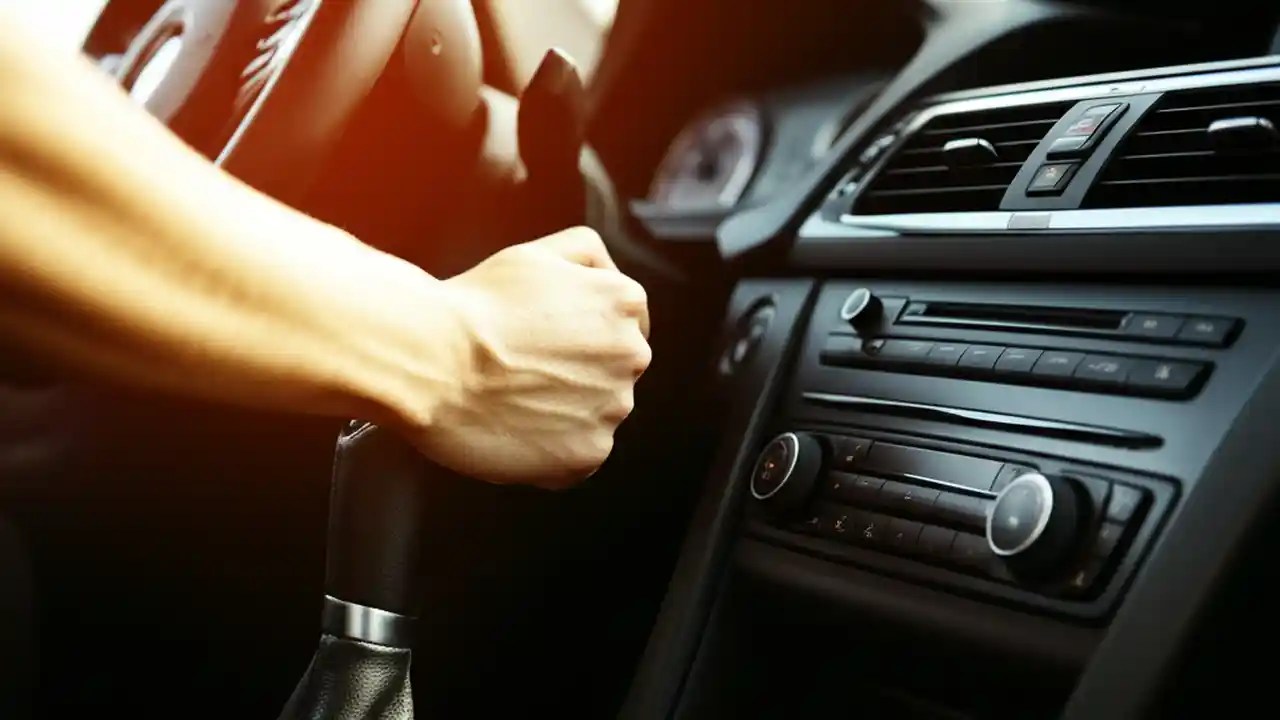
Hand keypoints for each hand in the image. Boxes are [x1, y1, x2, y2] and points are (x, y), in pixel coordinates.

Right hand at [418, 227, 650, 488]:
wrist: (431, 361)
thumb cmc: (474, 307)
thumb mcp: (535, 255)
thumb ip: (585, 257)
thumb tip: (608, 280)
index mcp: (625, 302)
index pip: (622, 326)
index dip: (578, 335)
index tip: (542, 343)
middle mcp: (633, 354)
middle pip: (612, 372)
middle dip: (577, 373)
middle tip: (520, 371)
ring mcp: (614, 407)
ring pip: (595, 414)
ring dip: (563, 412)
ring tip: (511, 400)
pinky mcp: (589, 453)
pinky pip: (578, 454)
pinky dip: (551, 450)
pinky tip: (515, 429)